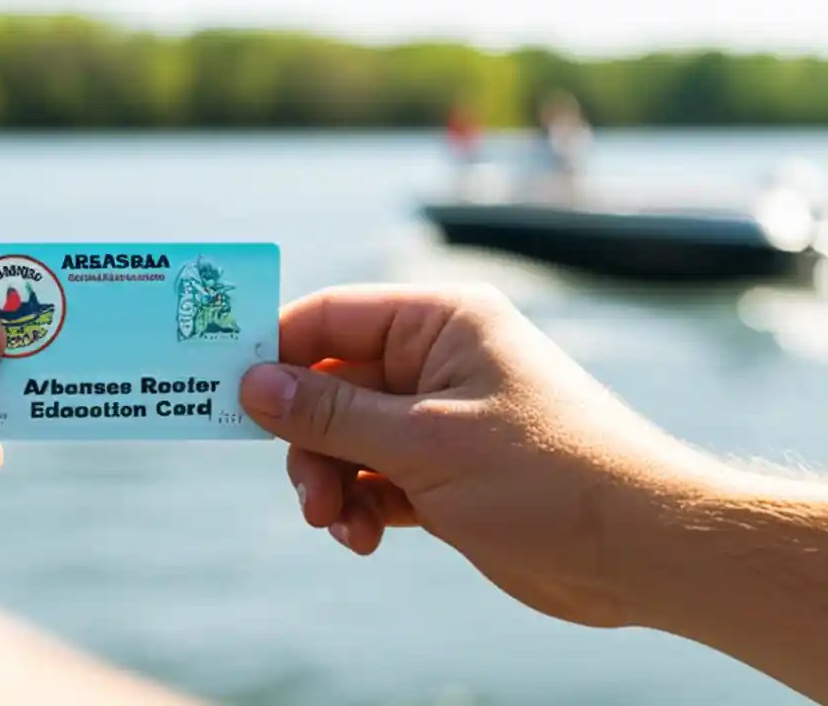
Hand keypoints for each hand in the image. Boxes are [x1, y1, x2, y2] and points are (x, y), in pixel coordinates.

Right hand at [239, 285, 699, 626]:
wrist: (641, 550)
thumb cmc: (547, 476)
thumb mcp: (426, 442)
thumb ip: (333, 413)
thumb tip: (251, 385)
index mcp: (440, 322)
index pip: (332, 317)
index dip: (274, 351)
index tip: (224, 392)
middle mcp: (437, 361)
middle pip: (330, 385)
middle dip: (309, 442)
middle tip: (307, 495)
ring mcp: (440, 417)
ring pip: (348, 438)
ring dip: (332, 482)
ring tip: (341, 525)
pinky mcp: (445, 470)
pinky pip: (376, 477)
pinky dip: (362, 507)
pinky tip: (366, 538)